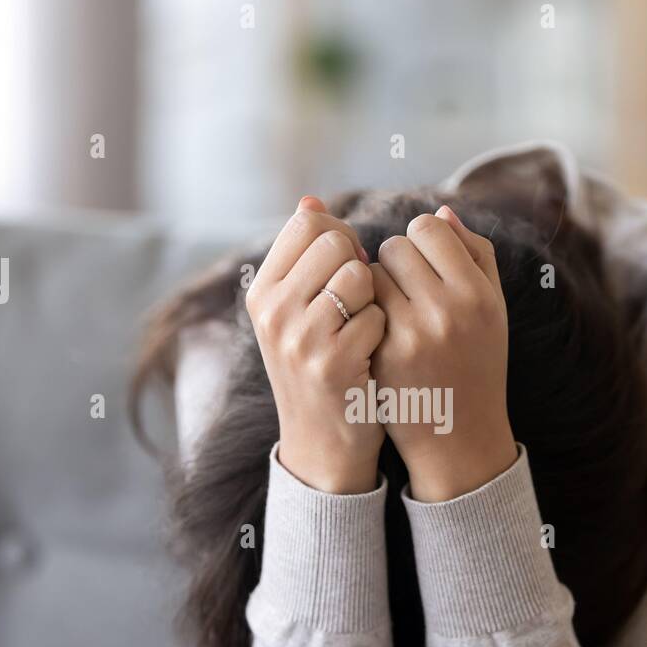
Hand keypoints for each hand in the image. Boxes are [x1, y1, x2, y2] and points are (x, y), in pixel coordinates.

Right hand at [246, 196, 385, 493]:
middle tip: (359, 303)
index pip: (308, 222)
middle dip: (359, 265)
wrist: (323, 446)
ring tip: (364, 329)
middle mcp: (273, 311)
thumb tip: (310, 201)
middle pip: (336, 241)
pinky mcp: (334, 362)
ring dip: (375, 299)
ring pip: (359, 275)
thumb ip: (303, 260)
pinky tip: (373, 356)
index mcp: (261, 293)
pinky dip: (385, 331)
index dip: (341, 236)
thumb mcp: (295, 315)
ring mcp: (300, 337)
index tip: (349, 267)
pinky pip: (379, 314)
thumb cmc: (319, 370)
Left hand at [371, 206, 517, 501]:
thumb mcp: (493, 311)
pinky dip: (363, 311)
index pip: (429, 228)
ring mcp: (410, 335)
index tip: (423, 261)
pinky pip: (358, 307)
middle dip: (394, 261)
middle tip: (405, 287)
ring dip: (375, 284)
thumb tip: (440, 211)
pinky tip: (377, 331)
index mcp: (478, 294)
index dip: (421, 240)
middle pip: (395, 246)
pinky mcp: (381, 356)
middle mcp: (447, 311)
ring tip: (392, 309)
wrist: (459, 437)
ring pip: (369, 274)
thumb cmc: (477, 364)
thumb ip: (475, 256)